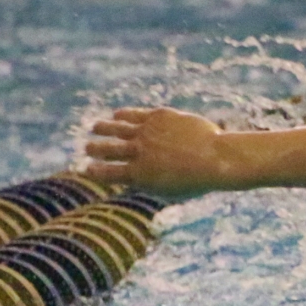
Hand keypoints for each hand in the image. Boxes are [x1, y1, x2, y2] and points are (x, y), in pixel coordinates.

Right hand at [82, 107, 229, 199]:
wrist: (218, 158)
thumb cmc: (198, 180)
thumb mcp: (169, 190)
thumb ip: (147, 185)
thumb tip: (131, 181)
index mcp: (139, 174)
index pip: (108, 172)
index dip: (94, 171)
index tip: (86, 169)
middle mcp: (138, 152)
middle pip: (108, 149)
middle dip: (95, 148)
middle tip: (88, 148)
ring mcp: (146, 132)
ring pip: (116, 128)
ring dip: (103, 128)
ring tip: (95, 128)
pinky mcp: (158, 116)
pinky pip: (134, 114)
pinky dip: (123, 115)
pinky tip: (117, 115)